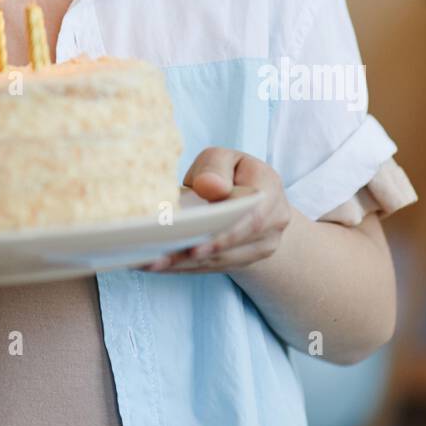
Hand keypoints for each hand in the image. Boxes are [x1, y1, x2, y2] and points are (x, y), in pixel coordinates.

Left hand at [139, 148, 291, 273]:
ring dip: (184, 265)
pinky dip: (185, 268)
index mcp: (270, 190)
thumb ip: (215, 168)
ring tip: (150, 264)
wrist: (250, 193)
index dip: (225, 235)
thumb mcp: (223, 158)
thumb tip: (211, 187)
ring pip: (221, 260)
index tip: (195, 247)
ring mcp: (263, 246)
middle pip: (233, 245)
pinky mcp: (245, 260)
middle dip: (194, 254)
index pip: (252, 218)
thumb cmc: (229, 171)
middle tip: (158, 259)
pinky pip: (214, 266)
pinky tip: (158, 266)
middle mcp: (274, 222)